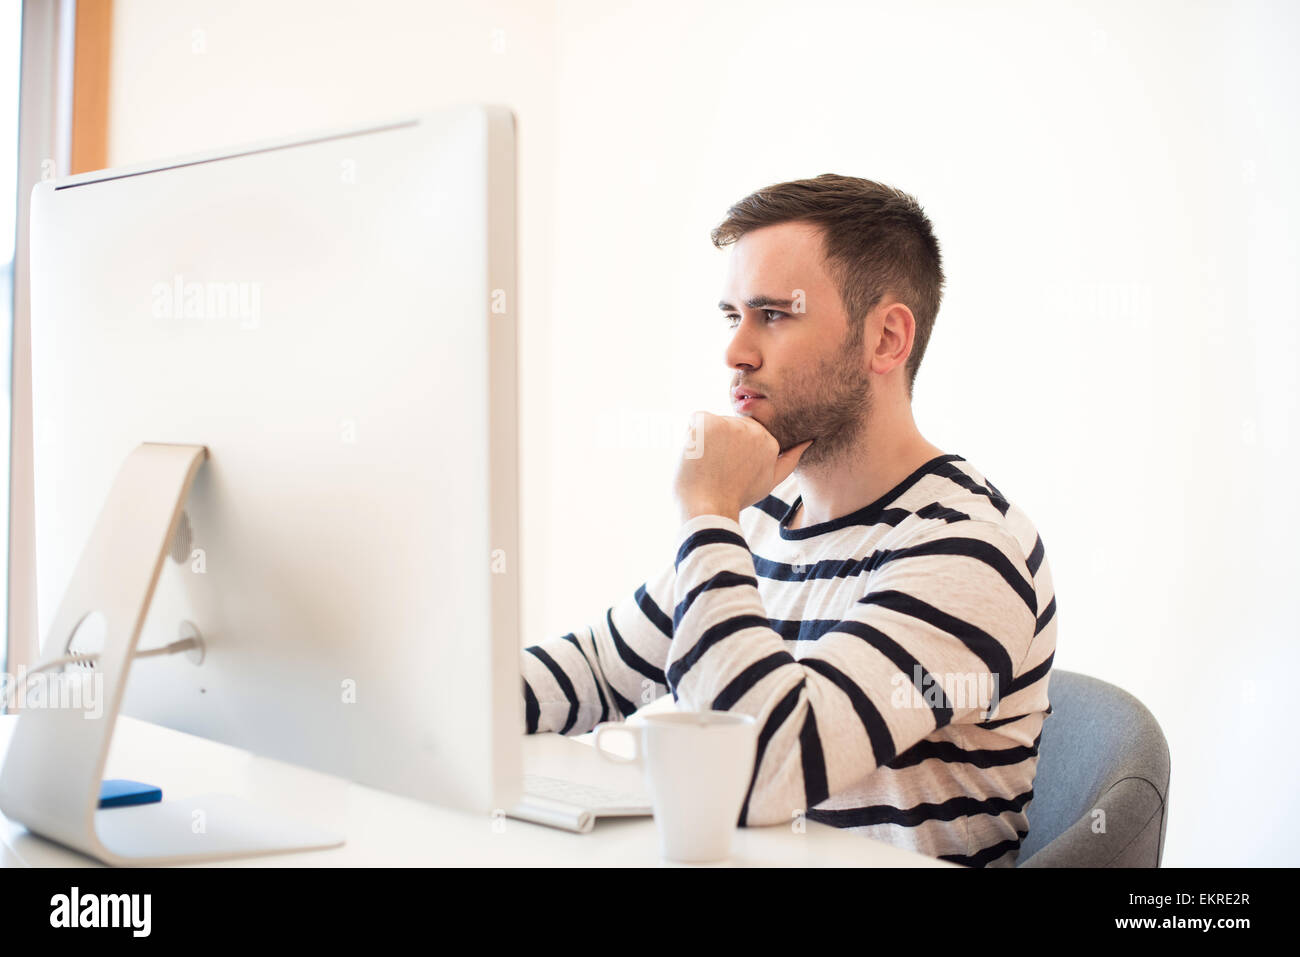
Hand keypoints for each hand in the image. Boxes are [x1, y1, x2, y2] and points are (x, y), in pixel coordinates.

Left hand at [673, 412, 812, 523]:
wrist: (710, 510)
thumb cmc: (737, 497)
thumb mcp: (770, 480)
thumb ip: (789, 460)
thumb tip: (809, 440)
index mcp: (770, 440)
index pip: (743, 433)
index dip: (731, 451)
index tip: (729, 470)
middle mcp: (754, 429)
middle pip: (729, 425)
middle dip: (720, 442)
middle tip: (718, 468)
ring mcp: (731, 424)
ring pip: (712, 423)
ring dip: (705, 440)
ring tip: (707, 465)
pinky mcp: (708, 423)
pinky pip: (695, 419)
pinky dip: (690, 435)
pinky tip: (696, 455)